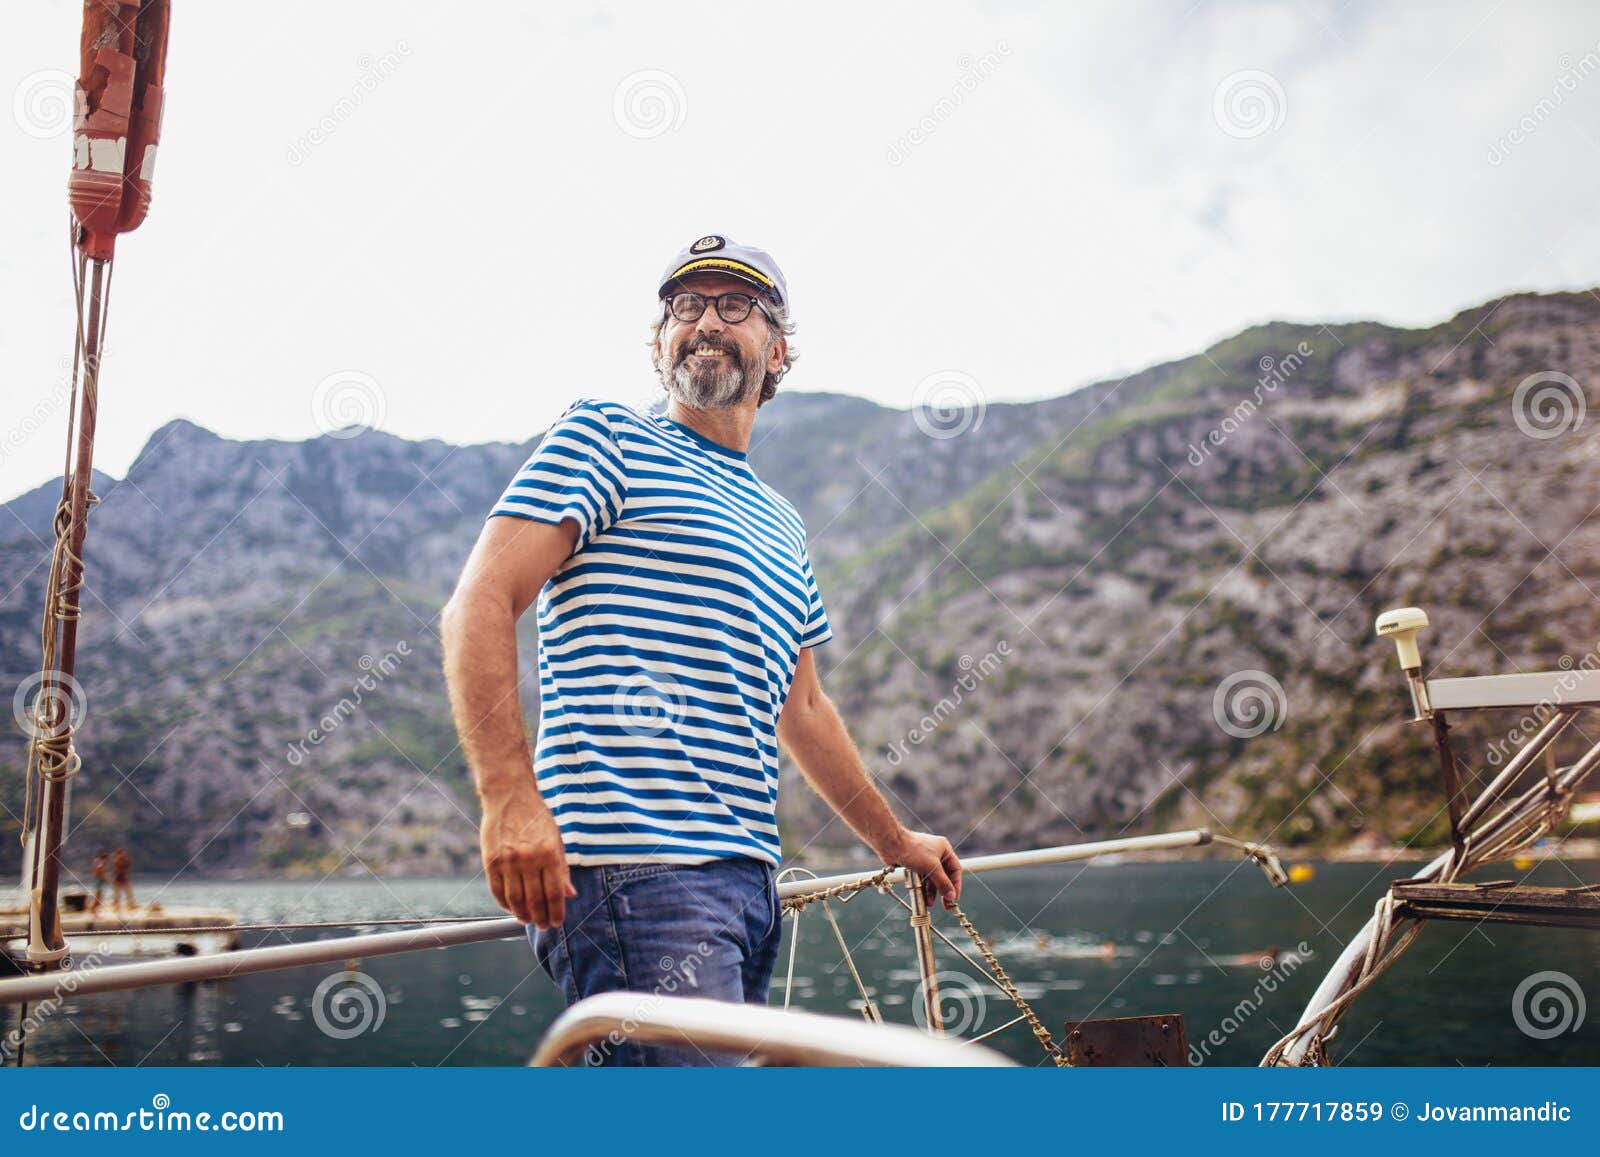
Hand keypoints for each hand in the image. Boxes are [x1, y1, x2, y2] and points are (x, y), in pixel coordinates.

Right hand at [480, 789, 575, 929]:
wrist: (509, 795)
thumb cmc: (536, 818)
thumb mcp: (556, 839)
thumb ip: (562, 868)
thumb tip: (570, 895)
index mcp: (549, 854)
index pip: (554, 893)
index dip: (556, 912)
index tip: (557, 922)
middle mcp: (529, 859)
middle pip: (535, 900)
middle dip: (540, 917)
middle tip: (543, 926)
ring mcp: (508, 861)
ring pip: (515, 899)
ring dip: (522, 914)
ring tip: (527, 920)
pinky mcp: (491, 860)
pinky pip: (497, 890)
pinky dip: (504, 903)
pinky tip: (511, 908)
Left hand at [882, 829, 961, 908]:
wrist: (891, 845)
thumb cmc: (913, 850)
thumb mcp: (932, 867)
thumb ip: (943, 882)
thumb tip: (951, 896)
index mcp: (944, 849)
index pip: (955, 869)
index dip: (955, 884)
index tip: (954, 898)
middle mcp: (936, 853)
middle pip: (943, 876)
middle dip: (943, 890)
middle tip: (946, 905)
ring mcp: (924, 859)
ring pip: (931, 879)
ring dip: (931, 892)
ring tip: (929, 904)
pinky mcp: (914, 864)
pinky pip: (922, 879)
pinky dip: (923, 888)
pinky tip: (923, 898)